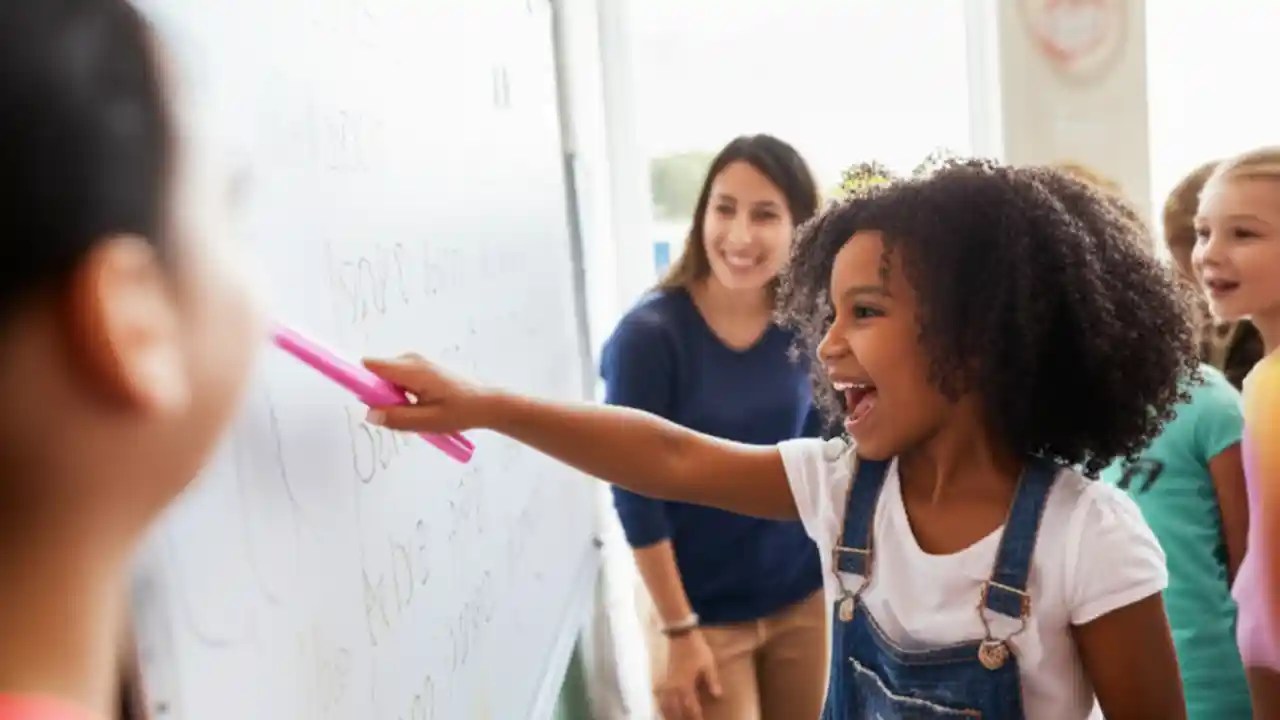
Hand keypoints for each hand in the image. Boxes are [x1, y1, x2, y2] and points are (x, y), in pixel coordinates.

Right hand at [362, 354, 494, 432]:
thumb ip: (397, 419)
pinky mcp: (422, 368)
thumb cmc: (461, 412)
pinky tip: (423, 407)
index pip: (371, 365)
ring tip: (418, 412)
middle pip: (378, 374)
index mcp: (411, 369)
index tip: (368, 402)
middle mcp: (411, 360)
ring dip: (395, 398)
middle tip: (404, 414)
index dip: (363, 382)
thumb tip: (370, 414)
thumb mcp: (428, 422)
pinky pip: (400, 380)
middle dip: (382, 396)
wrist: (487, 403)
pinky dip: (405, 395)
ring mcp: (417, 362)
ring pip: (389, 380)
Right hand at [656, 631, 722, 719]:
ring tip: (674, 719)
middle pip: (675, 710)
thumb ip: (712, 681)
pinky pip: (660, 696)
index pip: (691, 708)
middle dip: (681, 719)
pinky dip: (661, 704)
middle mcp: (674, 687)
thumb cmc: (696, 648)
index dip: (696, 717)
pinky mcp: (663, 677)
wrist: (680, 634)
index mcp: (686, 685)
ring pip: (665, 704)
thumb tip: (718, 695)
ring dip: (670, 714)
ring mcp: (667, 682)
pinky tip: (663, 708)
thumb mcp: (708, 664)